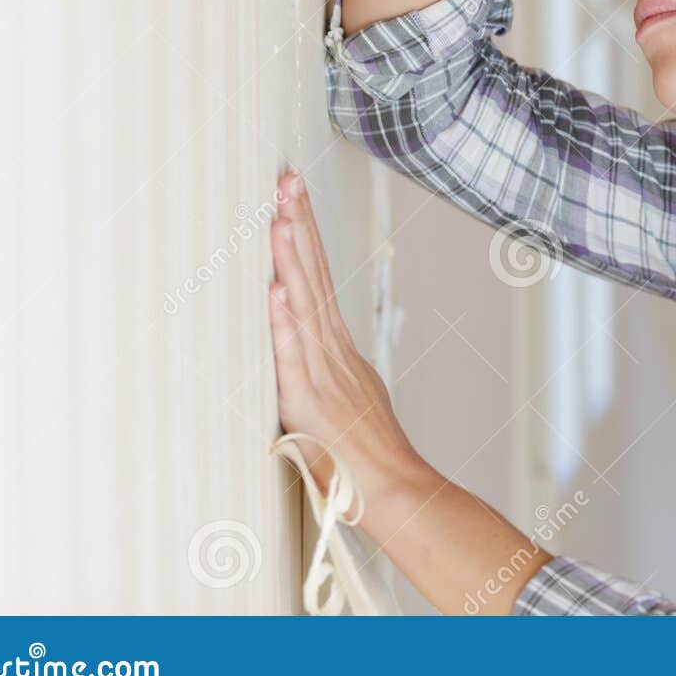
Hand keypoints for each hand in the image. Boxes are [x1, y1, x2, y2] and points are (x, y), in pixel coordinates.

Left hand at [267, 171, 423, 518]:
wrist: (397, 495)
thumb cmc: (368, 461)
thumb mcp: (352, 401)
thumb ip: (332, 371)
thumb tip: (311, 350)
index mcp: (339, 351)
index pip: (320, 280)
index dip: (307, 238)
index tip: (294, 198)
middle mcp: (334, 354)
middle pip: (315, 278)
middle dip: (301, 226)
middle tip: (288, 180)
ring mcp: (324, 375)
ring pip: (306, 306)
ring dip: (292, 258)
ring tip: (281, 215)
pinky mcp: (311, 403)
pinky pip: (295, 356)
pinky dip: (286, 321)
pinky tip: (277, 289)